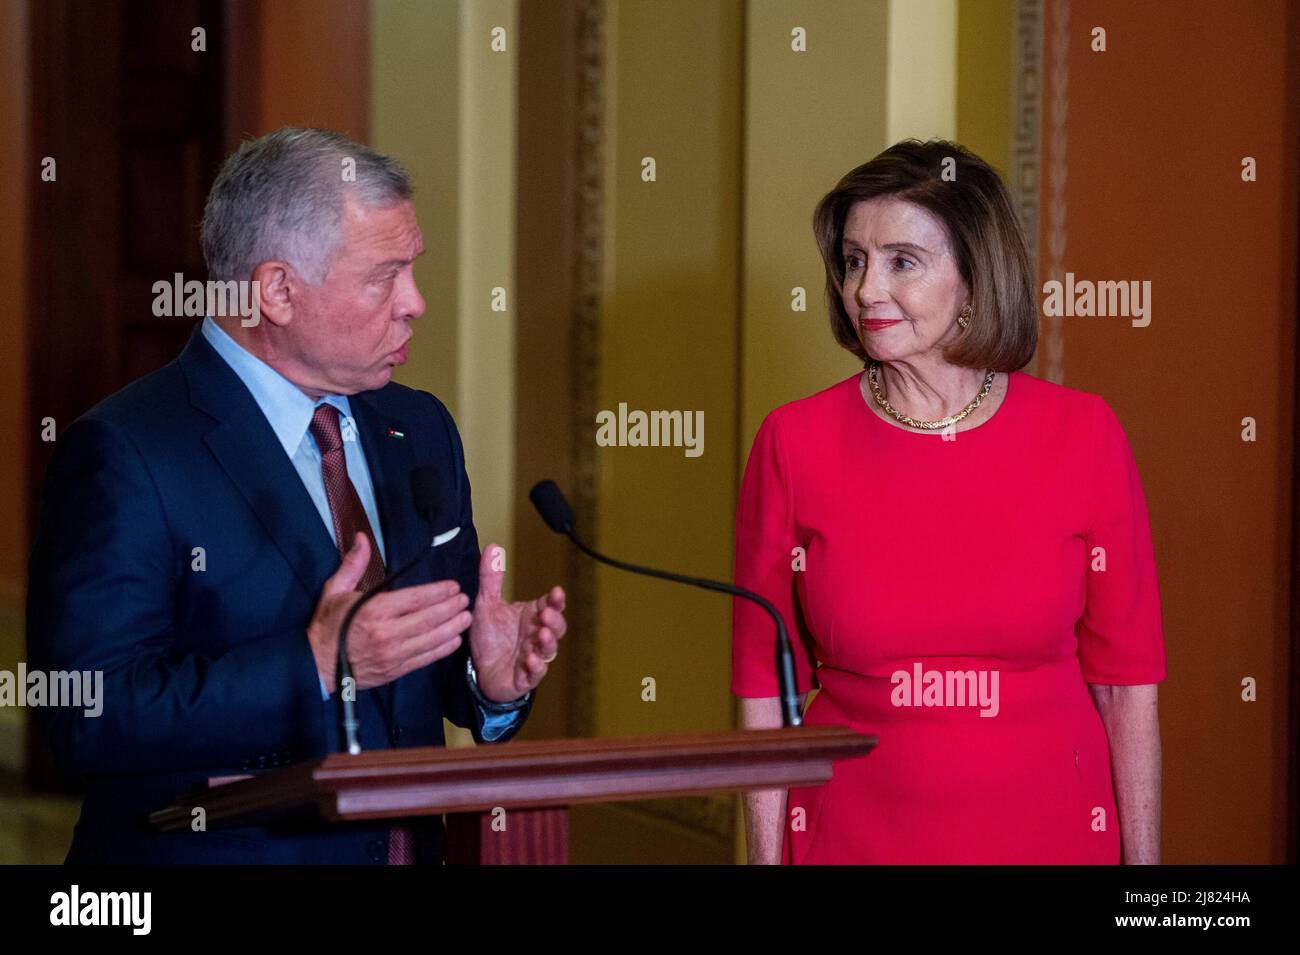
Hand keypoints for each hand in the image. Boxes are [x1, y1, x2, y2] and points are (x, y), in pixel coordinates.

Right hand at [307, 533, 471, 692]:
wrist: (317, 666)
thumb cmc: (327, 626)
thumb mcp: (335, 590)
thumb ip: (353, 564)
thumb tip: (362, 538)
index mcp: (374, 610)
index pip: (415, 599)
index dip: (438, 592)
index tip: (453, 586)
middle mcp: (387, 633)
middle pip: (429, 618)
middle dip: (451, 608)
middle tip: (465, 599)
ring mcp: (393, 654)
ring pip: (431, 639)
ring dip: (453, 627)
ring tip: (467, 617)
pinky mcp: (396, 670)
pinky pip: (425, 659)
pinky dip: (443, 649)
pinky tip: (454, 640)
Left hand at [468, 544, 566, 702]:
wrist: (479, 671)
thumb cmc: (490, 638)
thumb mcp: (486, 604)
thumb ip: (491, 578)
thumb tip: (492, 547)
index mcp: (531, 617)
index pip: (550, 606)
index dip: (556, 600)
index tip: (556, 592)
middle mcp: (536, 636)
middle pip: (557, 627)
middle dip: (555, 621)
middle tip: (546, 615)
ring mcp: (534, 657)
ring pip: (549, 650)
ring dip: (549, 643)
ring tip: (542, 634)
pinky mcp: (525, 677)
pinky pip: (536, 674)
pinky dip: (536, 667)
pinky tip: (530, 660)